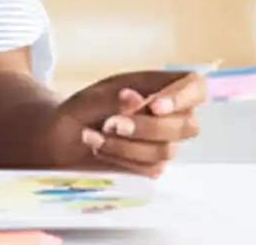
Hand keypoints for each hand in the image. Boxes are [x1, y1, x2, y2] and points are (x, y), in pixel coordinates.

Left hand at [42, 71, 205, 176]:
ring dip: (126, 145)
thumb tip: (134, 98)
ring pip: (166, 150)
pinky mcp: (152, 166)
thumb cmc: (79, 111)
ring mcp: (164, 143)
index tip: (155, 106)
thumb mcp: (87, 99)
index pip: (194, 86)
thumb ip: (111, 99)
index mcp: (157, 87)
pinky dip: (121, 158)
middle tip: (110, 124)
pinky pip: (150, 168)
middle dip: (147, 128)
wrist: (60, 139)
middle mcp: (169, 115)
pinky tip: (99, 148)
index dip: (184, 97)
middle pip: (187, 125)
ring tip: (93, 135)